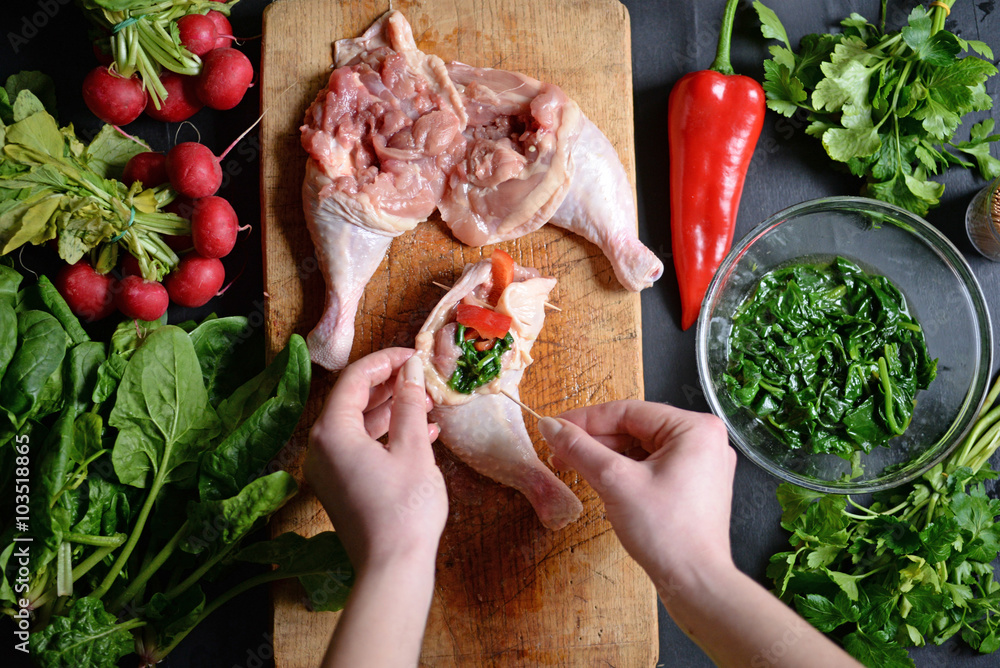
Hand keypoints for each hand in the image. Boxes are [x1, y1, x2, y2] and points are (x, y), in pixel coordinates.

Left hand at [305, 348, 447, 572]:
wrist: (392, 567)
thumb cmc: (404, 509)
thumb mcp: (413, 449)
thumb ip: (410, 404)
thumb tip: (412, 371)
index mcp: (331, 432)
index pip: (354, 379)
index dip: (386, 361)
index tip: (413, 355)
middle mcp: (320, 448)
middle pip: (352, 400)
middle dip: (389, 385)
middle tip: (420, 375)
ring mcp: (328, 469)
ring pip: (358, 425)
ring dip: (391, 410)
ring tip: (425, 401)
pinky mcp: (340, 486)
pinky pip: (360, 448)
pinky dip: (386, 436)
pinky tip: (421, 432)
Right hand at [538, 401, 735, 590]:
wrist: (694, 582)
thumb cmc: (667, 533)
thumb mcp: (614, 481)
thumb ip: (580, 449)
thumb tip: (552, 427)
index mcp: (694, 428)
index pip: (628, 411)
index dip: (586, 419)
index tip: (555, 426)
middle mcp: (703, 440)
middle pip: (634, 428)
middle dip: (594, 440)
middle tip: (559, 450)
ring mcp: (701, 464)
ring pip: (641, 447)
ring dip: (606, 456)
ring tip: (574, 466)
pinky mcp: (693, 485)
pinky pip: (651, 465)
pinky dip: (624, 470)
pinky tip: (599, 479)